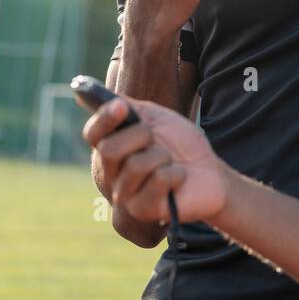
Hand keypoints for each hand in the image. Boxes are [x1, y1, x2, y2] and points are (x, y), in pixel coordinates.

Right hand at [82, 96, 228, 224]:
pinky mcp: (143, 210)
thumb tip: (89, 90)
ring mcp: (125, 194)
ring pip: (135, 165)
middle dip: (141, 136)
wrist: (209, 172)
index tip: (121, 107)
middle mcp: (111, 173)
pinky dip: (176, 174)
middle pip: (109, 150)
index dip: (104, 119)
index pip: (92, 133)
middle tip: (156, 140)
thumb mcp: (155, 117)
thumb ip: (127, 106)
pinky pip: (158, 180)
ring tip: (170, 162)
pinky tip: (178, 179)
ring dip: (163, 157)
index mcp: (110, 148)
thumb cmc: (179, 144)